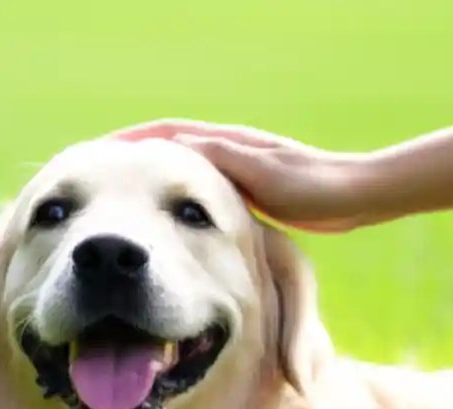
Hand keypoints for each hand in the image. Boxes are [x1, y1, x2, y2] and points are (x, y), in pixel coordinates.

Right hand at [112, 119, 385, 233]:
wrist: (356, 197)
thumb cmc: (314, 187)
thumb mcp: (263, 172)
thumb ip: (222, 157)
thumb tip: (175, 145)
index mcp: (226, 142)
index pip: (165, 134)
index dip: (129, 141)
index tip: (96, 153)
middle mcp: (228, 152)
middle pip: (168, 151)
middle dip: (133, 160)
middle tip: (97, 178)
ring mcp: (237, 172)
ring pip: (182, 177)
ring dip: (152, 184)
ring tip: (121, 204)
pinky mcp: (248, 194)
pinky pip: (200, 198)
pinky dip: (177, 206)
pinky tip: (166, 228)